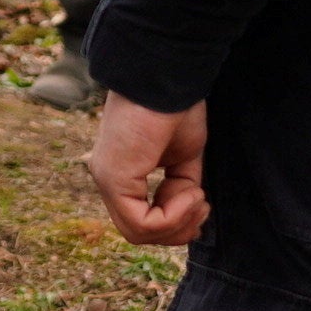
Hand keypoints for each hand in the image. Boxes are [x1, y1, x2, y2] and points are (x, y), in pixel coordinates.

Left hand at [88, 93, 209, 245]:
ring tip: (197, 195)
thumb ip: (180, 188)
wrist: (168, 77)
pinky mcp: (113, 178)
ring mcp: (108, 179)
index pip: (142, 221)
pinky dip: (173, 216)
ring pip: (140, 234)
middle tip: (202, 205)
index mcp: (123, 173)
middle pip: (140, 233)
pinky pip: (142, 223)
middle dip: (179, 229)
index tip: (201, 202)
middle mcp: (109, 179)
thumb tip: (189, 218)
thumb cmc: (177, 107)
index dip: (176, 223)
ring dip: (179, 222)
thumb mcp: (184, 157)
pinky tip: (190, 192)